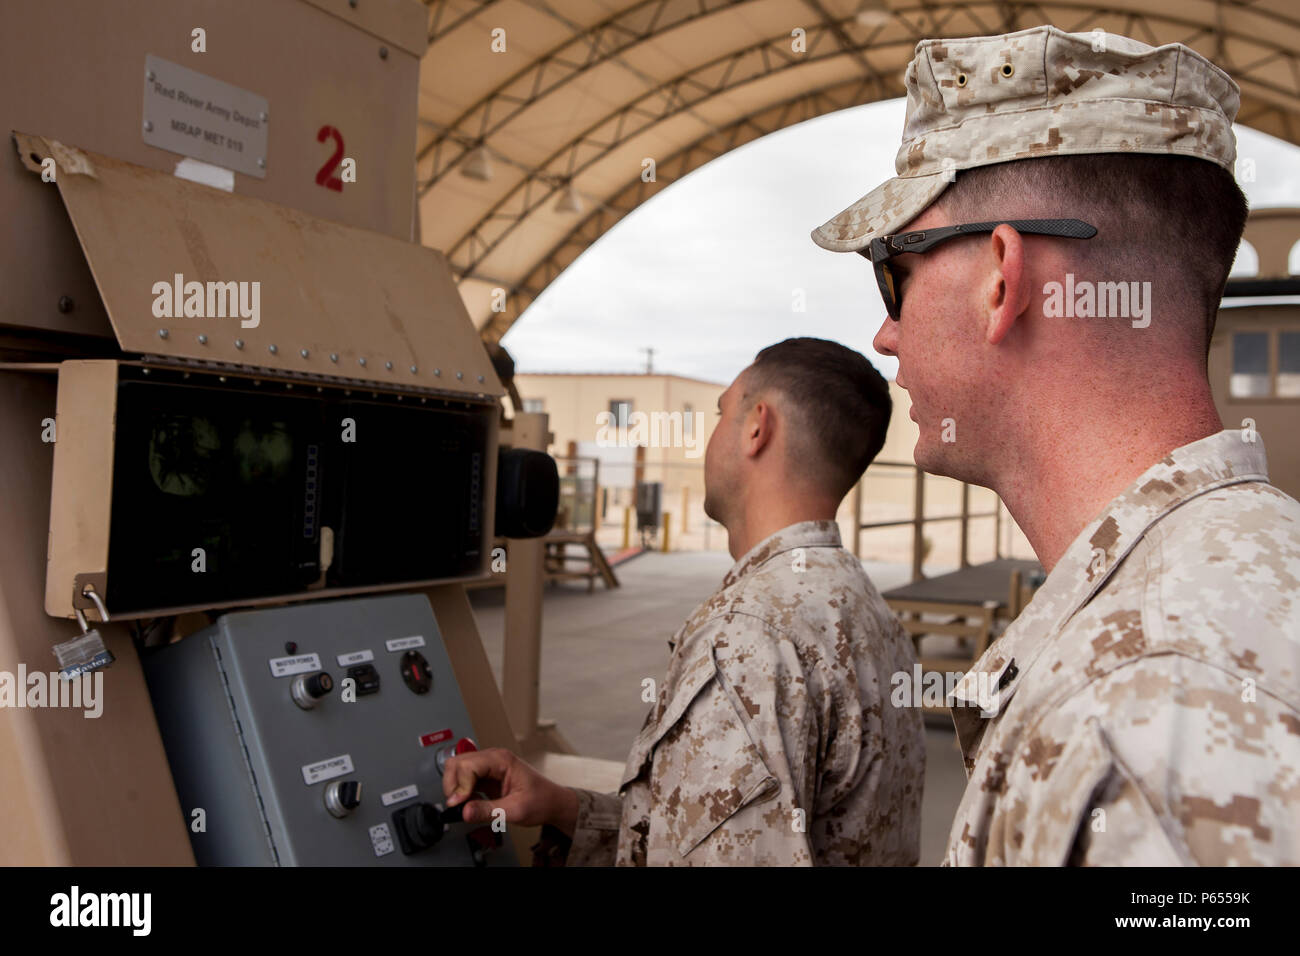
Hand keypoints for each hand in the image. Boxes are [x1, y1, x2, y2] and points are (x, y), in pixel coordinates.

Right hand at [442, 748, 578, 835]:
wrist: (552, 803)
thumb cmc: (542, 801)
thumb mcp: (516, 810)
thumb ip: (489, 811)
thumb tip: (465, 811)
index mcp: (502, 760)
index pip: (468, 765)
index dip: (460, 785)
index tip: (459, 803)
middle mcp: (493, 759)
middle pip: (458, 763)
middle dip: (453, 785)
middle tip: (457, 805)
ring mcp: (488, 767)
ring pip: (457, 769)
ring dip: (455, 788)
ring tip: (463, 805)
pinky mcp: (486, 777)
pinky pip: (464, 779)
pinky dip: (460, 792)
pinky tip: (467, 803)